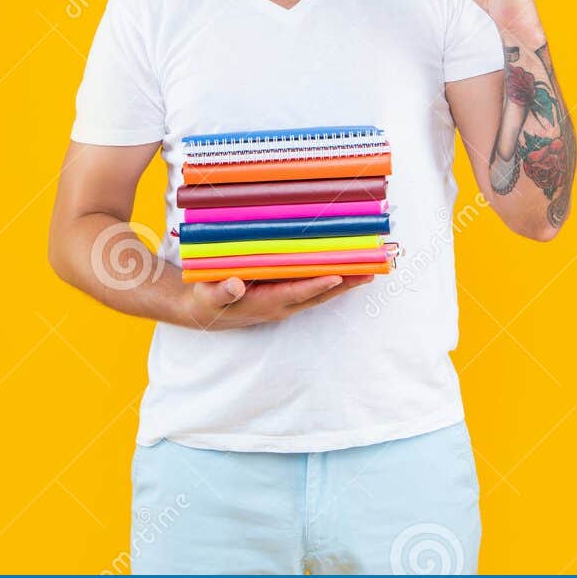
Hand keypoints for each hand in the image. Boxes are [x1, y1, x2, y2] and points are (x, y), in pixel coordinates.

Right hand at [175, 273, 375, 330]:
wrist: (206, 311)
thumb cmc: (207, 301)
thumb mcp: (208, 297)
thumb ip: (222, 292)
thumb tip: (236, 285)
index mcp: (265, 304)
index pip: (296, 292)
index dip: (317, 283)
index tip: (338, 274)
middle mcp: (282, 305)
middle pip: (319, 293)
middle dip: (345, 282)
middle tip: (370, 269)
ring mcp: (286, 301)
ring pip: (321, 290)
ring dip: (345, 279)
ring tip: (370, 266)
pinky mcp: (286, 294)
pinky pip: (314, 286)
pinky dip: (332, 276)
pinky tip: (348, 266)